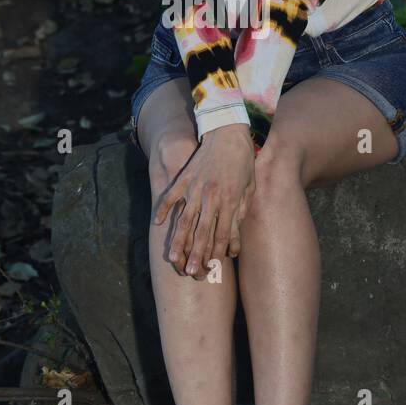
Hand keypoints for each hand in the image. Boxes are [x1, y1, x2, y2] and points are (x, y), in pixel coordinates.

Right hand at [153, 125, 255, 277]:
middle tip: (190, 273)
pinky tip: (157, 224)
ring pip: (184, 219)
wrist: (229, 131)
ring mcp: (195, 187)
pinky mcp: (185, 177)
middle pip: (203, 232)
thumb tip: (233, 244)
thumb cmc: (242, 162)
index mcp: (230, 200)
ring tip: (173, 258)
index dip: (217, 253)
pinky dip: (163, 209)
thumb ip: (240, 215)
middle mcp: (212, 196)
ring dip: (178, 241)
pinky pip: (171, 196)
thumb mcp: (248, 189)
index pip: (223, 234)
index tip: (211, 269)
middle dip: (196, 255)